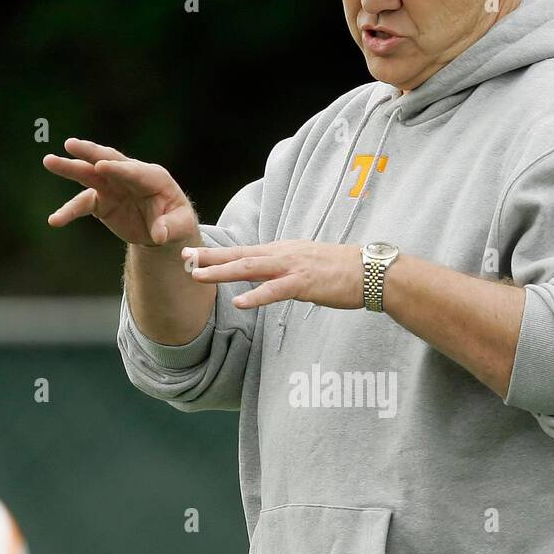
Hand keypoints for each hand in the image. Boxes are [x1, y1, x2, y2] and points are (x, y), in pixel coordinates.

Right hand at [43, 139, 198, 248]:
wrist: (164, 230)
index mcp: (153, 177)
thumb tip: (159, 235)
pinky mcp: (101, 200)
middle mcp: (129, 176)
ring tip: (48, 161)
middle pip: (107, 161)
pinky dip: (69, 212)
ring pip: (89, 175)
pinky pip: (82, 204)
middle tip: (71, 144)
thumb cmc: (176, 222)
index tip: (101, 166)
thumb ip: (169, 228)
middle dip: (90, 153)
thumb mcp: (180, 226)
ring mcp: (113, 186)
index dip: (118, 168)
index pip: (133, 171)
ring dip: (69, 168)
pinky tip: (55, 220)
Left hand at [183, 241, 364, 309]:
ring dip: (222, 272)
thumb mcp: (308, 265)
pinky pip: (275, 291)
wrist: (370, 272)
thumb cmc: (342, 272)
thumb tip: (272, 279)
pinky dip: (255, 297)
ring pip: (250, 269)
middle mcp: (284, 254)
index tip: (194, 254)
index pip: (245, 251)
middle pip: (240, 255)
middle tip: (183, 258)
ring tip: (198, 276)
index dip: (218, 253)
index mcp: (283, 250)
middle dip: (210, 257)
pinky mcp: (304, 283)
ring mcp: (293, 267)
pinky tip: (238, 303)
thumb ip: (287, 270)